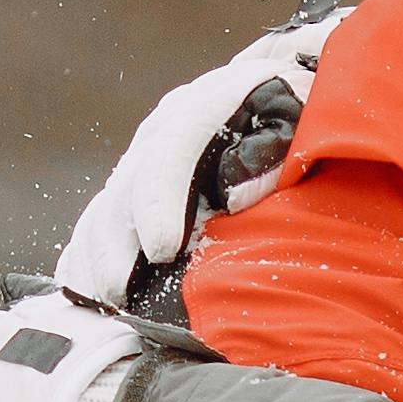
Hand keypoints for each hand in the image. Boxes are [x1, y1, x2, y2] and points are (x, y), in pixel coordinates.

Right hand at [50, 0, 344, 311]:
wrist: (301, 101)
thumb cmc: (316, 122)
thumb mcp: (311, 126)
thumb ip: (279, 153)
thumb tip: (235, 197)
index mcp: (215, 100)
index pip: (173, 145)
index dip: (159, 197)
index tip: (161, 248)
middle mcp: (171, 123)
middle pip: (129, 182)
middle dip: (117, 241)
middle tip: (119, 292)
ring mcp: (150, 153)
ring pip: (108, 203)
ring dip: (99, 255)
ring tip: (104, 301)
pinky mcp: (140, 182)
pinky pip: (101, 220)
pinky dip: (88, 255)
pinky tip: (86, 290)